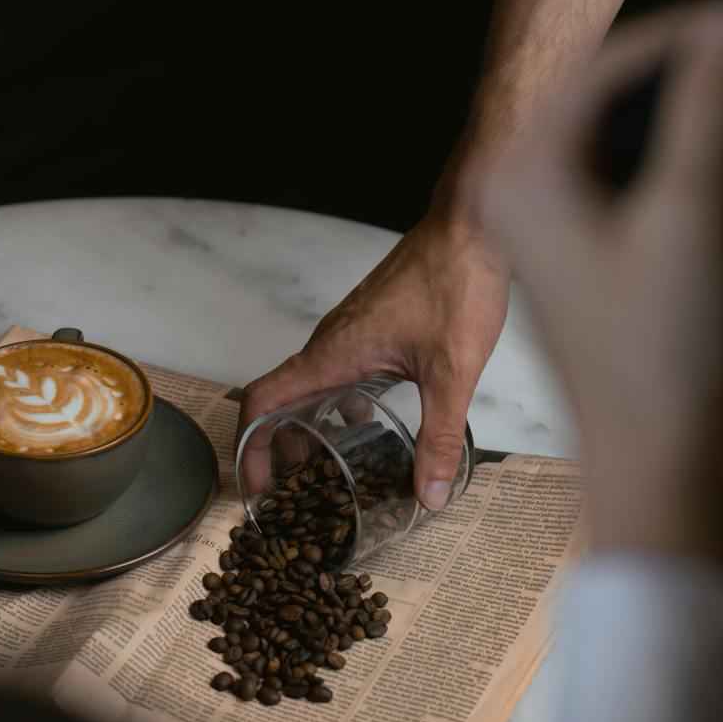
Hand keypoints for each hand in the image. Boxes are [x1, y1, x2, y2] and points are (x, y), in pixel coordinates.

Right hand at [240, 209, 510, 510]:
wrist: (472, 225)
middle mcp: (330, 342)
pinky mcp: (372, 325)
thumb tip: (432, 496)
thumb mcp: (451, 372)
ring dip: (310, 427)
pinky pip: (339, 372)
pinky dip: (340, 404)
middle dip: (280, 450)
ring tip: (331, 469)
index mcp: (332, 354)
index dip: (250, 449)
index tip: (258, 488)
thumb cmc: (455, 284)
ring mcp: (350, 331)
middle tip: (298, 497)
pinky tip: (371, 426)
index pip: (262, 402)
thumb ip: (439, 438)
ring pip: (312, 386)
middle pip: (281, 401)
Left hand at [473, 0, 722, 555]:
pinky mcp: (587, 261)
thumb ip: (711, 106)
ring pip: (637, 136)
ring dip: (710, 118)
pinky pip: (643, 181)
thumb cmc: (666, 361)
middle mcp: (520, 191)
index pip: (613, 61)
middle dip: (708, 77)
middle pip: (622, 95)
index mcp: (520, 172)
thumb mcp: (690, 216)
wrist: (666, 478)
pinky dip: (699, 163)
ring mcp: (550, 228)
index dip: (699, 37)